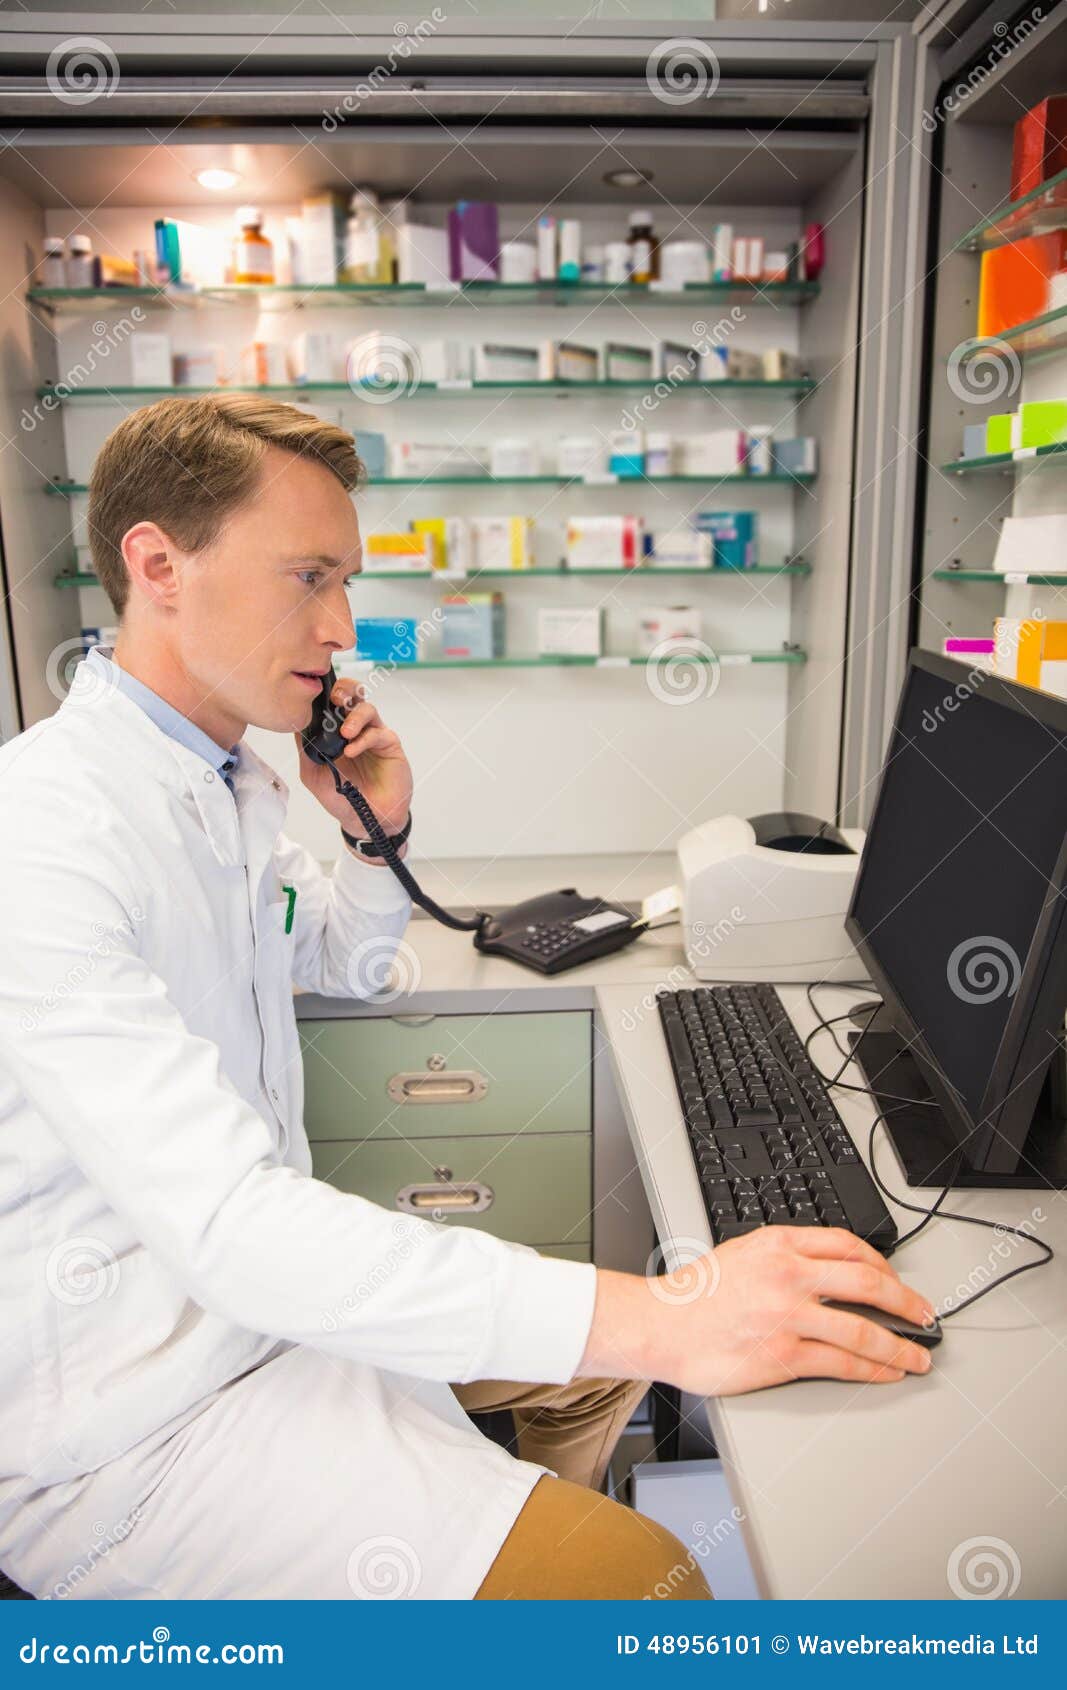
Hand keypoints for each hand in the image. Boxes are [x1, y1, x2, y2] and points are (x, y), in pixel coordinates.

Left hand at [295, 679, 412, 838]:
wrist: (366, 820)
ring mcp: (374, 734)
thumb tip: (296, 724)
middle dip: (345, 690)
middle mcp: (356, 728)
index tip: (314, 695)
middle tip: (334, 699)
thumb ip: (305, 749)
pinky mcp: (389, 745)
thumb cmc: (342, 797)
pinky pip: (377, 733)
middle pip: (353, 694)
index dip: (325, 693)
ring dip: (354, 717)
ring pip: (367, 709)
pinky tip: (352, 751)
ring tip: (345, 733)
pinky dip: (363, 740)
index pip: (332, 701)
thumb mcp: (313, 774)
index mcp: (336, 730)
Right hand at [581, 1227, 936, 1394]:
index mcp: (779, 1243)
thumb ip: (786, 1255)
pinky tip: (885, 1373)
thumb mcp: (743, 1252)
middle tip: (926, 1316)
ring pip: (862, 1328)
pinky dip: (871, 1369)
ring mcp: (788, 1316)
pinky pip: (841, 1362)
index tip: (897, 1282)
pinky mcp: (783, 1355)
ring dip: (900, 1345)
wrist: (660, 1325)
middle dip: (907, 1302)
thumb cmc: (696, 1295)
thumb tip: (831, 1270)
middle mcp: (788, 1275)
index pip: (849, 1246)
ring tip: (918, 1357)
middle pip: (867, 1282)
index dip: (884, 1265)